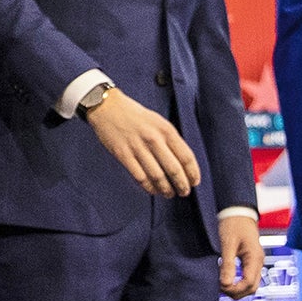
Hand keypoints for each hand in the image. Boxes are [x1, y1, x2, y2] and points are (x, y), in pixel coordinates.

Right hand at [82, 89, 199, 197]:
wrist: (107, 107)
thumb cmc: (135, 115)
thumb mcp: (158, 121)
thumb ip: (170, 139)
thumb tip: (182, 164)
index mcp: (166, 130)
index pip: (186, 157)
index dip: (193, 173)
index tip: (194, 182)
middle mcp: (153, 139)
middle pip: (174, 169)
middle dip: (182, 185)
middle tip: (184, 192)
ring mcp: (137, 147)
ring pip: (157, 177)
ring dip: (166, 189)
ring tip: (169, 193)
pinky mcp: (123, 154)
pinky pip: (140, 177)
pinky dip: (149, 187)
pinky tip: (153, 190)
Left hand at [218, 216, 264, 298]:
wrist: (238, 212)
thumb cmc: (233, 225)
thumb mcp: (228, 244)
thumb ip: (227, 264)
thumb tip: (224, 284)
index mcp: (255, 258)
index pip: (249, 283)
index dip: (236, 289)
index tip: (221, 288)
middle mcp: (258, 262)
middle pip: (252, 287)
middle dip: (237, 292)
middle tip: (220, 289)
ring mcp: (256, 262)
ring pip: (252, 284)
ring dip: (238, 289)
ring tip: (222, 286)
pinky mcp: (251, 261)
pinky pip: (248, 277)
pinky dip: (239, 282)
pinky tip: (227, 279)